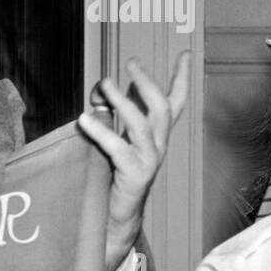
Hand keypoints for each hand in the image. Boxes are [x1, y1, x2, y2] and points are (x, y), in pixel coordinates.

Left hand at [77, 51, 191, 268]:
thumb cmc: (115, 174)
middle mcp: (159, 145)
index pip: (175, 102)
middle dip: (147, 82)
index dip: (182, 78)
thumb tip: (99, 90)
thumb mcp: (115, 137)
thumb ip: (109, 112)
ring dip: (124, 101)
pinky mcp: (135, 175)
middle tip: (131, 62)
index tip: (186, 53)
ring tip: (105, 84)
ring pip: (143, 124)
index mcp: (158, 135)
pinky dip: (101, 131)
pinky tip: (84, 119)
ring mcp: (150, 161)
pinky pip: (118, 148)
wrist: (117, 218)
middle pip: (162, 108)